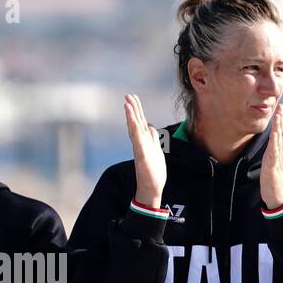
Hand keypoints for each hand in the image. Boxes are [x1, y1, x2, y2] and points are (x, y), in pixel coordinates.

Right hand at [124, 94, 166, 208]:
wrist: (151, 188)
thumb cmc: (153, 171)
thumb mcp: (156, 150)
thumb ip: (153, 138)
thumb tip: (151, 126)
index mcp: (144, 141)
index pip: (140, 122)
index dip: (136, 110)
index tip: (132, 98)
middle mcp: (140, 143)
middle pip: (136, 122)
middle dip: (133, 108)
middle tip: (128, 95)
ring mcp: (140, 148)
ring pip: (135, 128)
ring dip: (131, 115)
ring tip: (127, 102)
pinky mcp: (142, 154)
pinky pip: (138, 139)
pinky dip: (135, 128)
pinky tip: (133, 120)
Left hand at [260, 104, 282, 209]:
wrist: (277, 195)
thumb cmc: (272, 181)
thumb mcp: (270, 164)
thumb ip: (271, 154)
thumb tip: (270, 145)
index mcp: (277, 152)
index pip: (279, 133)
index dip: (279, 120)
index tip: (279, 108)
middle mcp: (278, 154)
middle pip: (280, 133)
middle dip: (280, 120)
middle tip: (280, 106)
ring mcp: (276, 160)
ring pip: (278, 141)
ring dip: (278, 128)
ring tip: (278, 117)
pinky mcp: (273, 167)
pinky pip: (274, 153)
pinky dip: (275, 143)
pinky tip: (275, 135)